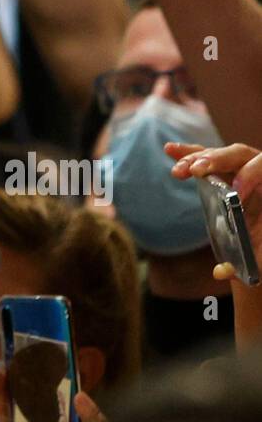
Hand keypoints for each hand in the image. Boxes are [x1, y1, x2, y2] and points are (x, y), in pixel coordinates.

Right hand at [167, 141, 261, 278]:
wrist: (260, 248)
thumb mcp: (260, 261)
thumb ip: (246, 266)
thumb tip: (220, 272)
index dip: (252, 175)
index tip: (235, 192)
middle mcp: (259, 176)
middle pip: (241, 154)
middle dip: (218, 159)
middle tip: (197, 171)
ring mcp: (242, 173)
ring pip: (221, 156)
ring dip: (197, 160)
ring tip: (179, 171)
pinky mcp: (225, 175)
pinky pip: (206, 159)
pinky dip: (188, 154)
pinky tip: (169, 149)